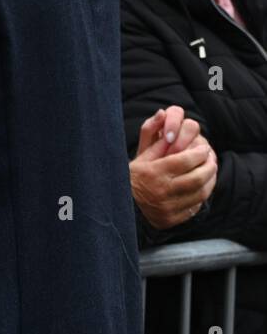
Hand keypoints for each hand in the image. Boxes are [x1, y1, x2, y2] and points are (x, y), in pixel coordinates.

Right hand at [130, 107, 217, 230]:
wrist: (122, 205)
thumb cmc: (133, 176)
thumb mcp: (141, 156)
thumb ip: (156, 138)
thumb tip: (163, 115)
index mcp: (153, 172)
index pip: (184, 161)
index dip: (198, 154)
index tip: (204, 148)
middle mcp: (162, 190)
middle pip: (196, 178)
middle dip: (208, 167)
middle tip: (211, 159)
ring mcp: (168, 207)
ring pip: (200, 193)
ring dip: (210, 181)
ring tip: (211, 171)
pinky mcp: (172, 219)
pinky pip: (194, 207)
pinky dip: (202, 196)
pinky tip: (202, 187)